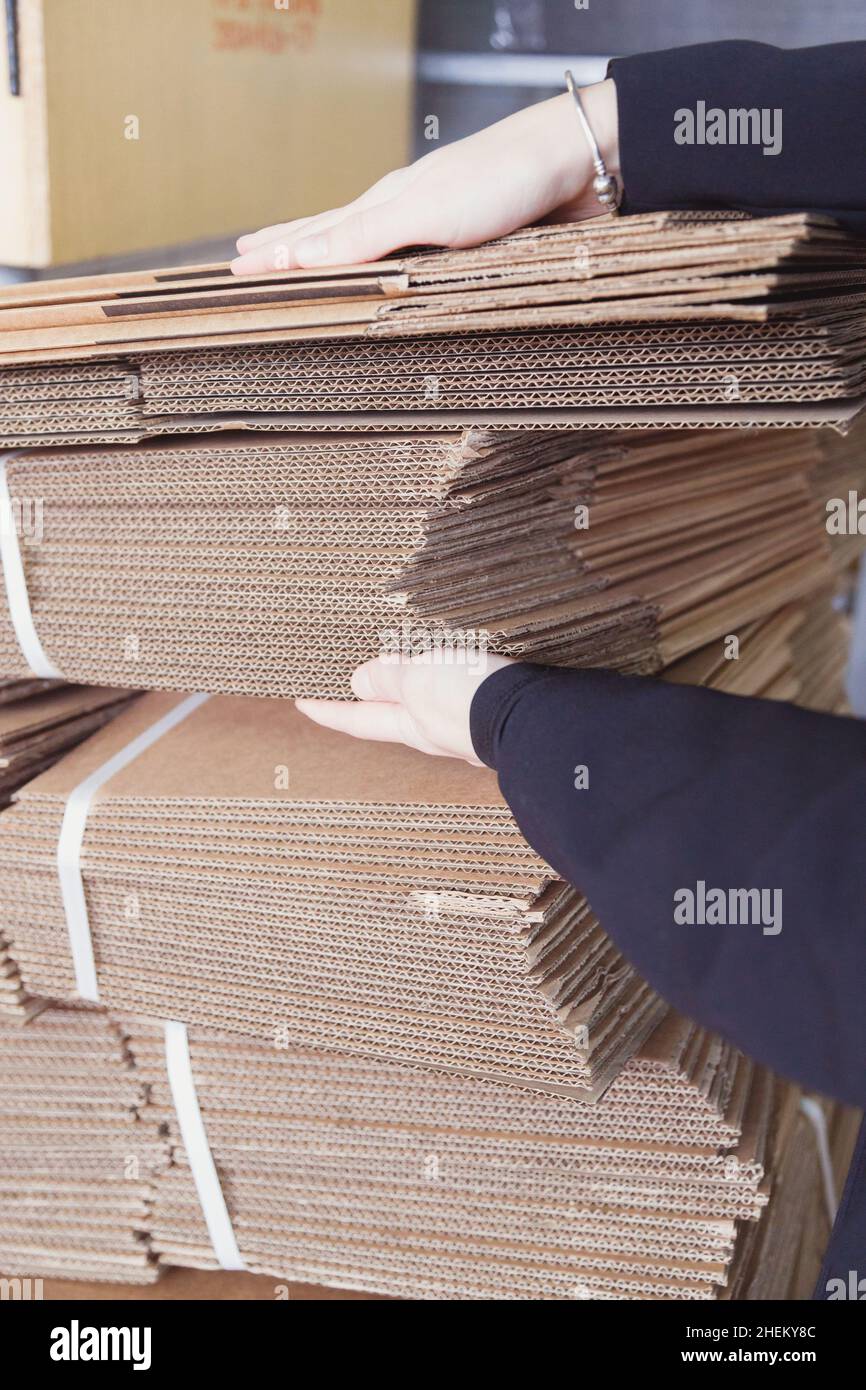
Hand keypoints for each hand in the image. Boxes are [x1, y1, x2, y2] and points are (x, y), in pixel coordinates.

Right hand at [231, 81, 618, 274]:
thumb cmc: (505, 177)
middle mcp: (408, 213)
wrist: (580, 163)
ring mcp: (439, 227)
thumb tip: (298, 259)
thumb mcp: (424, 211)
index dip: (275, 254)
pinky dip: (386, 276)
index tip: (235, 268)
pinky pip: (415, 269)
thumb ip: (363, 236)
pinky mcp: (474, 245)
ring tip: (302, 267)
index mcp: (386, 203)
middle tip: (248, 261)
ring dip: (334, 261)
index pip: (314, 234)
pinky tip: (389, 280)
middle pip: (334, 235)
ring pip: (372, 252)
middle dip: (290, 251)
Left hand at [296, 654, 514, 764]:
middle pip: (394, 714)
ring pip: (432, 701)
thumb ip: (388, 679)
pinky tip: (460, 666)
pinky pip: (464, 691)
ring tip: (405, 664)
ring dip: (416, 684)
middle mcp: (439, 730)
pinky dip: (452, 678)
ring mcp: (471, 723)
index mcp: (412, 726)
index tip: (300, 702)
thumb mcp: (420, 681)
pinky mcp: (501, 710)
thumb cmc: (475, 701)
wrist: (541, 718)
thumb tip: (357, 682)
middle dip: (372, 700)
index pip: (358, 719)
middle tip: (350, 684)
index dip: (328, 710)